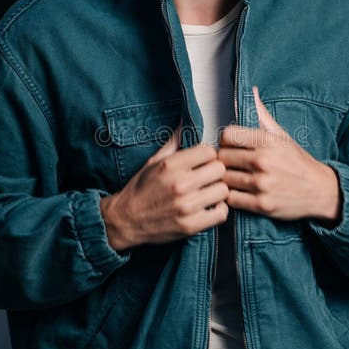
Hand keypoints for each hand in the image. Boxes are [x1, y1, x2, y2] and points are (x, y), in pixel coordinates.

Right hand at [100, 121, 228, 250]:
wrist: (126, 220)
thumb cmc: (140, 190)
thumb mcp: (153, 162)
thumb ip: (172, 143)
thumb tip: (184, 123)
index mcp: (170, 166)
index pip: (208, 151)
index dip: (208, 156)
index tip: (204, 162)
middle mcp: (179, 184)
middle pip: (219, 169)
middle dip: (215, 172)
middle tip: (208, 178)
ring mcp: (185, 206)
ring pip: (223, 190)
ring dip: (217, 191)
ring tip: (208, 192)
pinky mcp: (190, 225)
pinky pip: (221, 213)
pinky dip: (218, 210)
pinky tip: (209, 207)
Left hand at [217, 86, 341, 225]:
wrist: (320, 191)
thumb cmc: (299, 163)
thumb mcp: (283, 136)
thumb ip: (263, 116)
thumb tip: (252, 92)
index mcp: (267, 141)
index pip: (227, 135)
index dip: (224, 141)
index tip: (229, 146)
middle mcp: (263, 161)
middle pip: (222, 157)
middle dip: (223, 161)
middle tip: (229, 164)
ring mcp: (262, 184)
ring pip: (225, 179)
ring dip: (226, 180)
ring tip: (233, 179)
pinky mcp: (262, 205)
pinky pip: (231, 199)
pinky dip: (231, 197)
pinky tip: (238, 193)